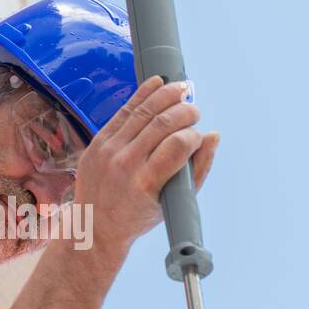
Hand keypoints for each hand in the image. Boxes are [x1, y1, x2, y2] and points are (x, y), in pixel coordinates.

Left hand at [71, 76, 219, 257]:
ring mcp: (108, 151)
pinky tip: (159, 83)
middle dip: (185, 111)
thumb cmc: (140, 215)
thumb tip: (213, 136)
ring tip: (183, 90)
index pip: (179, 144)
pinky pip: (124, 110)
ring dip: (167, 95)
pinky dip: (143, 93)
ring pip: (144, 111)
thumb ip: (198, 170)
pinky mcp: (98, 141)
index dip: (194, 134)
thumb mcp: (174, 202)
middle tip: (195, 111)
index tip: (198, 136)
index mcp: (146, 183)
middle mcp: (125, 164)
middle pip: (163, 122)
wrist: (95, 225)